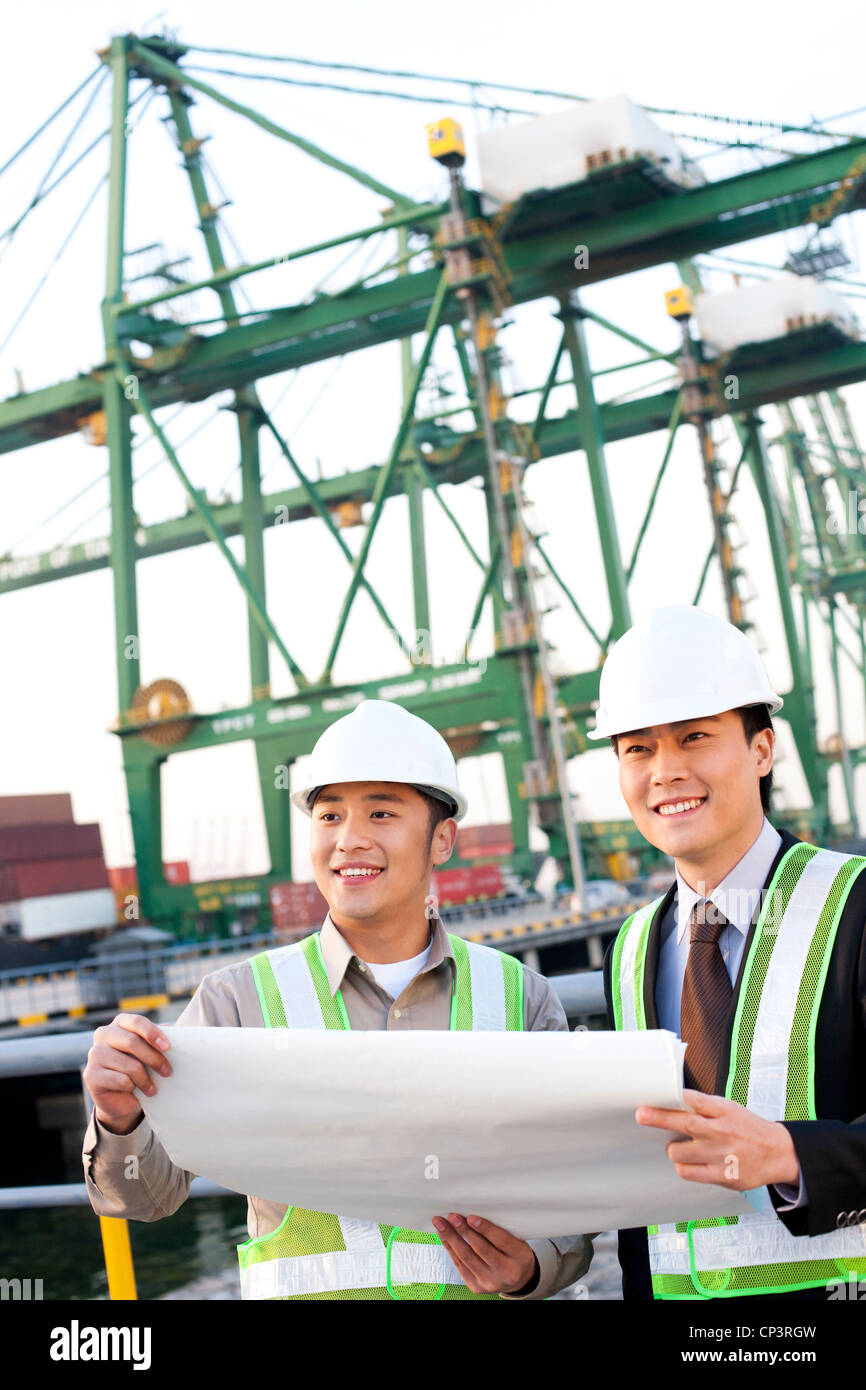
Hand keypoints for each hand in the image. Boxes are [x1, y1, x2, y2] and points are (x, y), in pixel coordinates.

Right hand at [84, 1013, 171, 1133]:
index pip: (137, 1022)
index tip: (168, 1048)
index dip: (153, 1033)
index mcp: (119, 1023)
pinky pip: (120, 1080)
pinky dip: (133, 1087)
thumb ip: (158, 1040)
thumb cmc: (138, 1068)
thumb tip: (173, 1031)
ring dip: (145, 1079)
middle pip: (132, 1042)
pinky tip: (136, 1091)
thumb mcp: (149, 1052)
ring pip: (128, 1065)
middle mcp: (103, 1034)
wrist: (121, 1097)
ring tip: (152, 1088)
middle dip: (154, 1058)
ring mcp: (94, 1054)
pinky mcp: (91, 1074)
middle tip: (167, 1071)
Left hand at [432, 1213, 538, 1294]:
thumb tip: (473, 1215)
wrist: (518, 1279)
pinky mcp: (476, 1287)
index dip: (485, 1229)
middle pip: (481, 1250)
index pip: (501, 1241)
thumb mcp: (516, 1240)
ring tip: (442, 1224)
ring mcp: (490, 1282)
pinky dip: (450, 1249)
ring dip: (451, 1239)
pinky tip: (445, 1237)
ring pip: (467, 1258)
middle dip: (464, 1231)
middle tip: (452, 1217)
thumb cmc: (515, 1254)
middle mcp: (505, 1273)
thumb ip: (500, 1229)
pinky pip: (460, 1266)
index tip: (471, 1217)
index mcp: (519, 1257)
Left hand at [635, 1089, 799, 1189]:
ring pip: (679, 1153)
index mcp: (724, 1111)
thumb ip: (705, 1105)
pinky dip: (683, 1166)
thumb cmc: (748, 1128)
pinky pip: (688, 1172)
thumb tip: (678, 1099)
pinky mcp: (721, 1176)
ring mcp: (720, 1155)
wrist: (777, 1153)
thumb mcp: (730, 1108)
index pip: (695, 1100)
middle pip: (685, 1124)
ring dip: (673, 1149)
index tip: (654, 1097)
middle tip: (642, 1115)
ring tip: (679, 1146)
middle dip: (659, 1119)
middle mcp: (721, 1132)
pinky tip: (688, 1161)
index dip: (676, 1097)